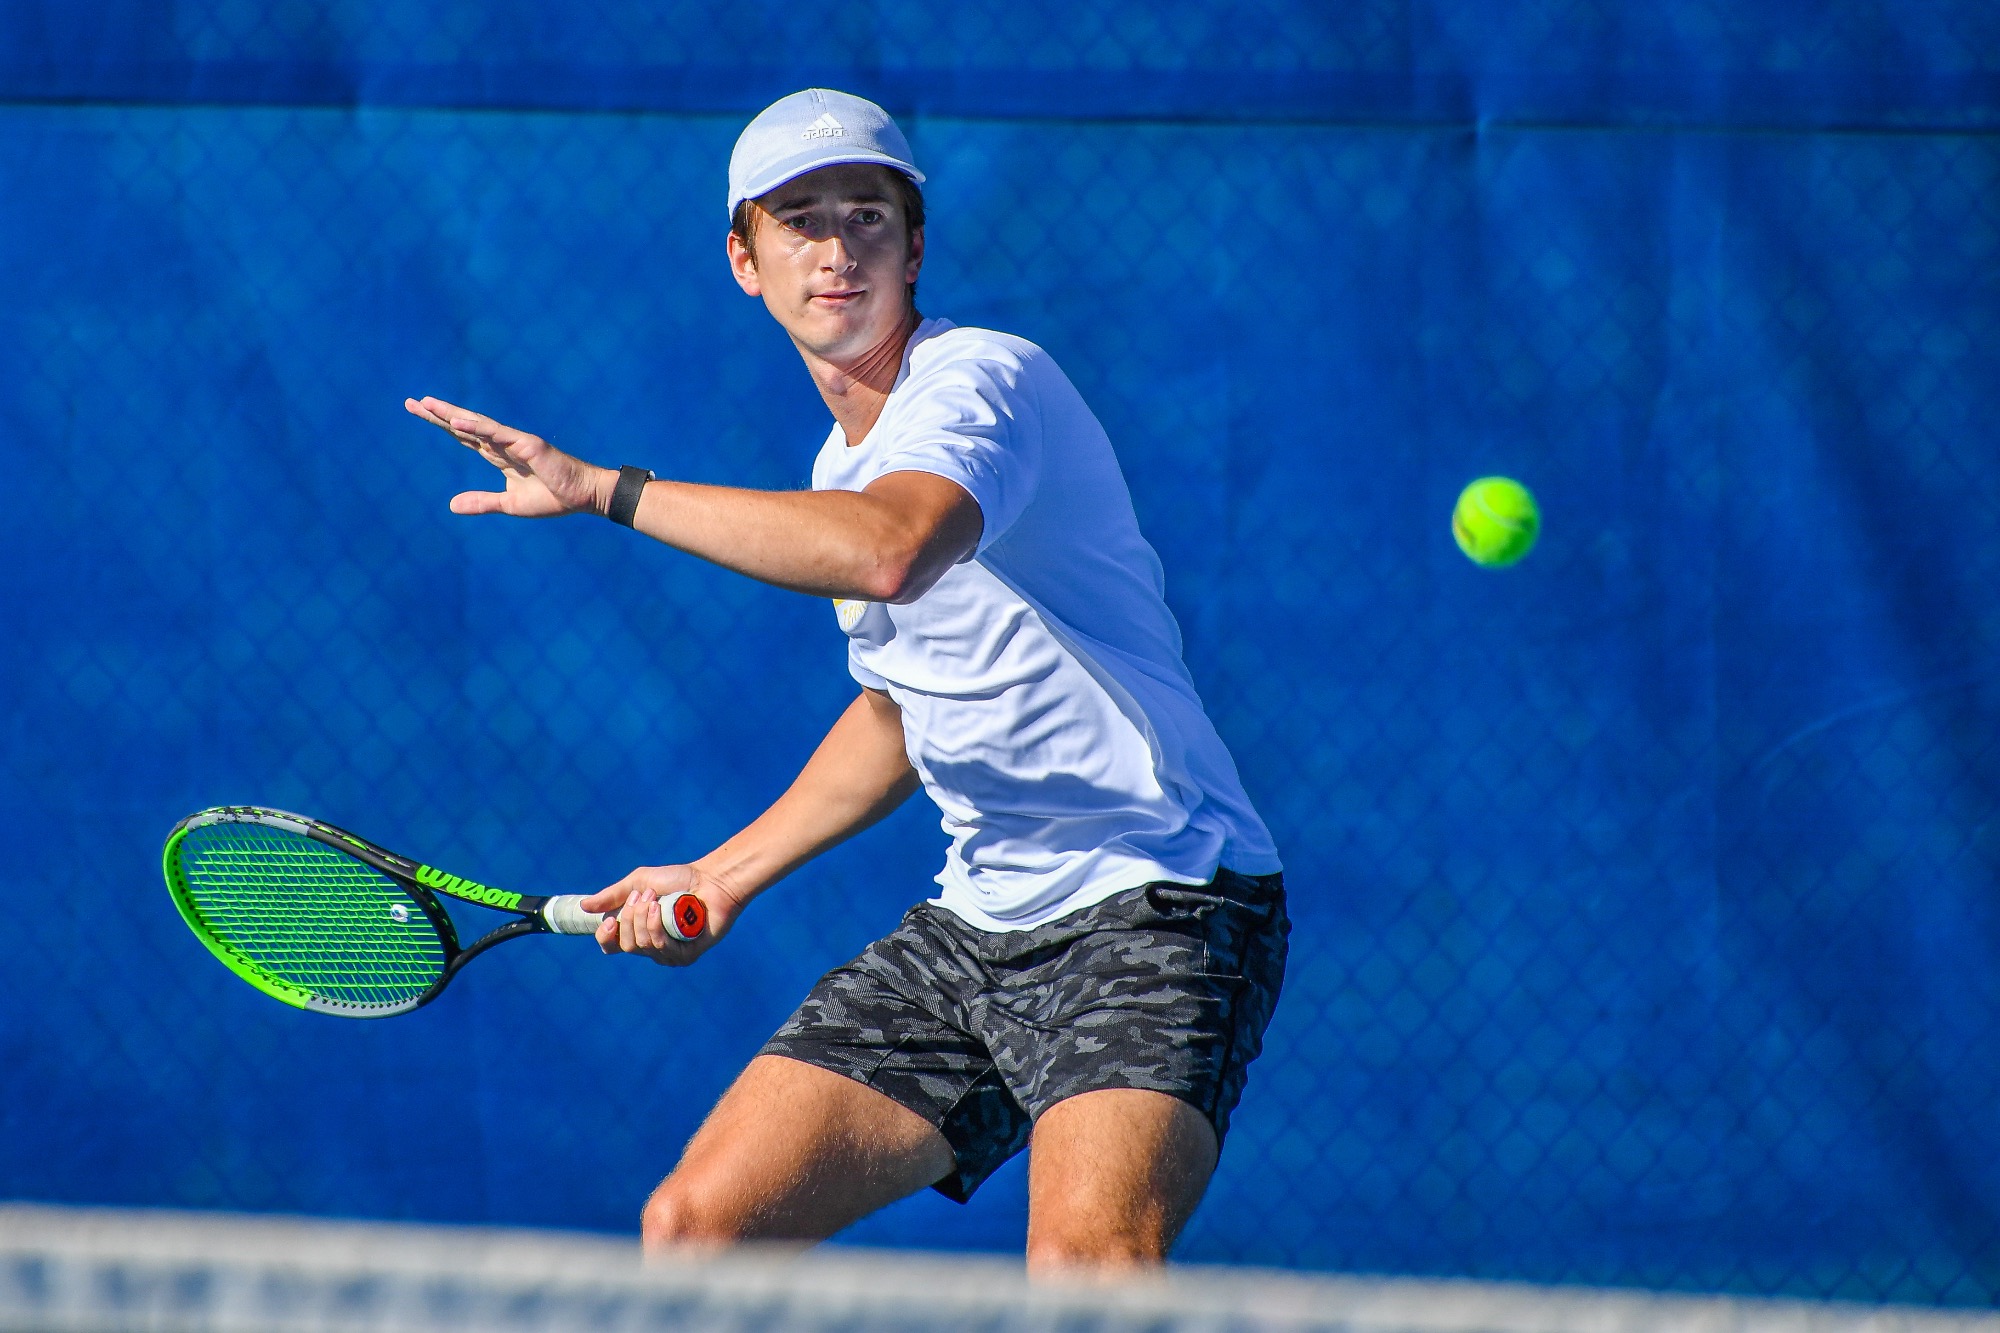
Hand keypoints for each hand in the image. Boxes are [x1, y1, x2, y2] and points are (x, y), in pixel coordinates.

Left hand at [405, 395, 613, 517]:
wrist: (583, 496)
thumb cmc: (553, 497)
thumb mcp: (510, 504)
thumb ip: (482, 502)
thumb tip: (452, 505)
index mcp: (497, 455)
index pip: (463, 436)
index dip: (441, 424)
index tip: (418, 411)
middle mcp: (503, 443)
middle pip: (464, 425)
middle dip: (438, 414)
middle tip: (412, 402)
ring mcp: (515, 442)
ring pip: (477, 424)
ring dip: (453, 415)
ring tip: (428, 405)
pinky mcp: (528, 445)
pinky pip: (498, 435)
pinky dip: (478, 428)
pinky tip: (458, 422)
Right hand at [580, 863, 741, 966]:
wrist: (711, 880)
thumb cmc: (678, 880)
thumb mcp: (639, 882)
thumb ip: (613, 896)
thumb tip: (584, 906)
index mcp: (637, 930)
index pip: (611, 946)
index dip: (605, 937)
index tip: (609, 921)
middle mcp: (651, 946)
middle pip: (626, 945)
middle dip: (631, 917)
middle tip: (646, 895)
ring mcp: (669, 953)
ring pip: (642, 946)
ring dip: (645, 919)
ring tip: (657, 900)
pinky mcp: (685, 956)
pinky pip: (662, 949)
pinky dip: (658, 928)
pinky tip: (663, 911)